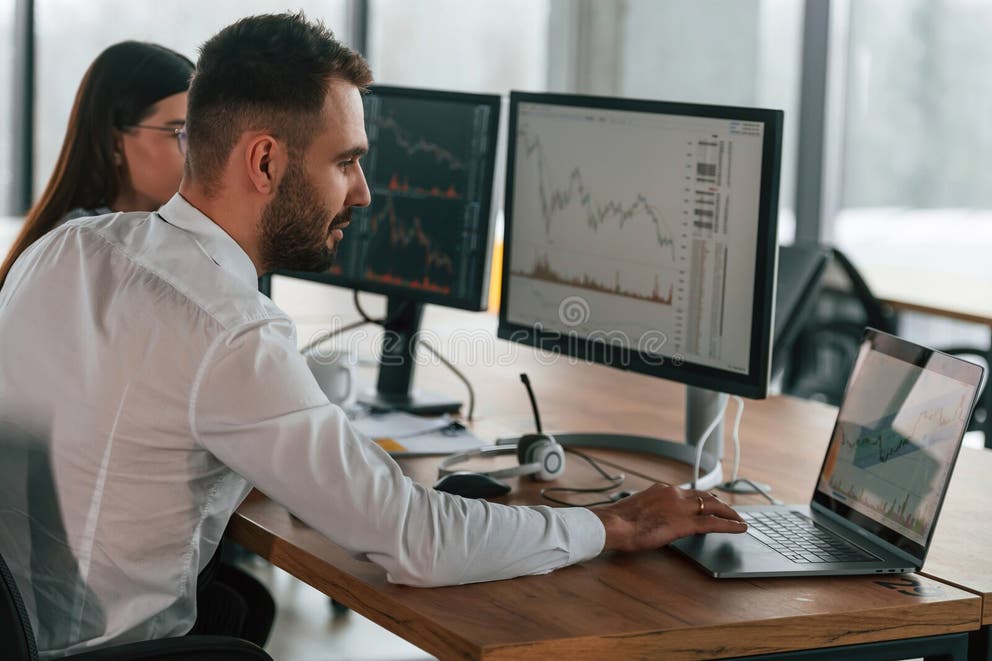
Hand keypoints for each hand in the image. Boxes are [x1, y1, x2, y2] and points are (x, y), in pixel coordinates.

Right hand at [590, 483, 746, 551]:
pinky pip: (713, 523)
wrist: (613, 525)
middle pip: (705, 496)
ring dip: (729, 513)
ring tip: (740, 520)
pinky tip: (740, 528)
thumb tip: (657, 520)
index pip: (689, 493)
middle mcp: (674, 493)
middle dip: (721, 504)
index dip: (703, 498)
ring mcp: (680, 507)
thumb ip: (653, 510)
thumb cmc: (618, 522)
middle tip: (731, 511)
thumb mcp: (638, 510)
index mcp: (662, 489)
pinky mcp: (684, 523)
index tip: (711, 502)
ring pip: (713, 506)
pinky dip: (729, 525)